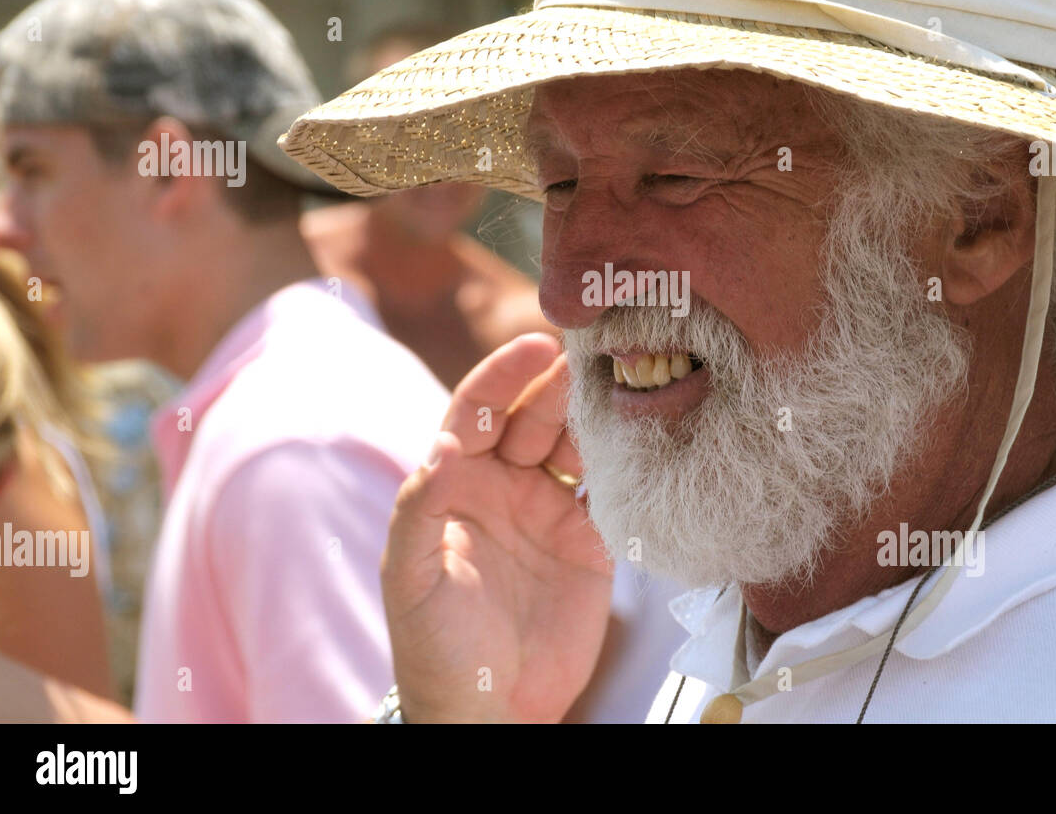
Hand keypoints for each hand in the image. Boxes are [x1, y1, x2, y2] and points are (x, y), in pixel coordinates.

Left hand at [381, 333, 612, 722]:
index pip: (476, 411)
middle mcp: (504, 485)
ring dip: (596, 416)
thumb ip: (420, 511)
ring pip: (576, 445)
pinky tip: (644, 439)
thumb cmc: (434, 646)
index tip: (535, 345)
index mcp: (456, 483)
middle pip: (532, 418)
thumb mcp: (411, 579)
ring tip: (626, 387)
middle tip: (591, 354)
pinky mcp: (590, 542)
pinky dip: (627, 465)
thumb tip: (442, 445)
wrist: (489, 709)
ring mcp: (549, 511)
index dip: (503, 376)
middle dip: (557, 384)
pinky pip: (611, 491)